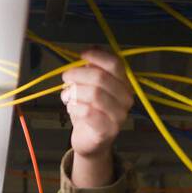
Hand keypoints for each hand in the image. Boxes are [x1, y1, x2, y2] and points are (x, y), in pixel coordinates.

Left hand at [61, 46, 132, 172]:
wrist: (91, 142)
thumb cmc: (90, 111)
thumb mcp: (91, 86)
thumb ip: (93, 69)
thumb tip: (91, 49)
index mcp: (124, 84)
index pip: (115, 64)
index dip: (97, 56)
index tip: (81, 55)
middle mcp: (126, 99)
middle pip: (101, 77)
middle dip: (78, 74)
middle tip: (65, 78)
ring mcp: (119, 116)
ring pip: (94, 94)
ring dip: (74, 92)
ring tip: (66, 96)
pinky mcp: (107, 130)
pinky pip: (88, 112)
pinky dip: (74, 107)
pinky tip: (71, 108)